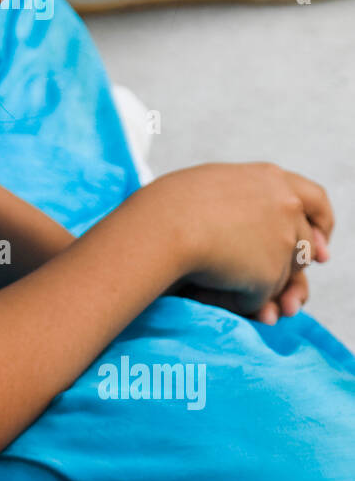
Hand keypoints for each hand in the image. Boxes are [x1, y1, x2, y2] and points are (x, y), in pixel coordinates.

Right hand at [141, 162, 333, 319]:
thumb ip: (232, 202)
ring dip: (255, 287)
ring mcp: (281, 238)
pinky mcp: (270, 272)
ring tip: (221, 289)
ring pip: (281, 275)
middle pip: (304, 242)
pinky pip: (257, 299)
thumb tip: (232, 233)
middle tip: (286, 295)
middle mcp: (285, 204)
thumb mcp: (204, 190)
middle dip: (294, 268)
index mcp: (269, 178)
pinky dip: (234, 301)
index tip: (319, 246)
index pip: (312, 198)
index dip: (319, 224)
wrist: (161, 227)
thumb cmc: (163, 210)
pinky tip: (207, 295)